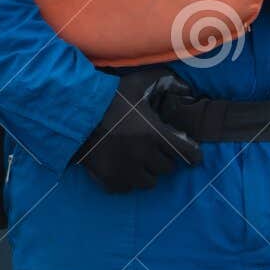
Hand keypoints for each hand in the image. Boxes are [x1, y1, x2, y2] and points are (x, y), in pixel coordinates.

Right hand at [74, 74, 201, 192]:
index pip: (187, 153)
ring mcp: (126, 171)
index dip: (192, 154)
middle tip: (156, 149)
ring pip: (149, 181)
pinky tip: (124, 168)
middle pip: (167, 167)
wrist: (76, 113)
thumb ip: (166, 81)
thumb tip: (187, 90)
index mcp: (155, 135)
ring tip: (141, 160)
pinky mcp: (110, 180)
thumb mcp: (140, 82)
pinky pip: (128, 188)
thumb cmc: (110, 97)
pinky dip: (129, 181)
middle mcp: (144, 156)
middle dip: (165, 158)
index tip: (193, 155)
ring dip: (149, 172)